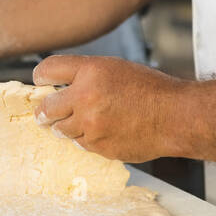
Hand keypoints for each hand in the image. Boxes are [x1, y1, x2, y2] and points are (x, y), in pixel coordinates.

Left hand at [32, 54, 185, 161]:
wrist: (174, 116)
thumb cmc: (150, 89)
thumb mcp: (116, 69)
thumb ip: (87, 75)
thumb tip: (61, 86)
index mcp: (90, 72)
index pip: (48, 70)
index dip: (40, 76)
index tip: (40, 81)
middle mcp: (85, 98)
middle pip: (46, 108)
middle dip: (44, 111)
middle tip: (44, 113)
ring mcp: (90, 126)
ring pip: (61, 130)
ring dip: (65, 127)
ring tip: (79, 122)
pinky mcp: (98, 146)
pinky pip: (81, 144)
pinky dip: (86, 139)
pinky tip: (102, 131)